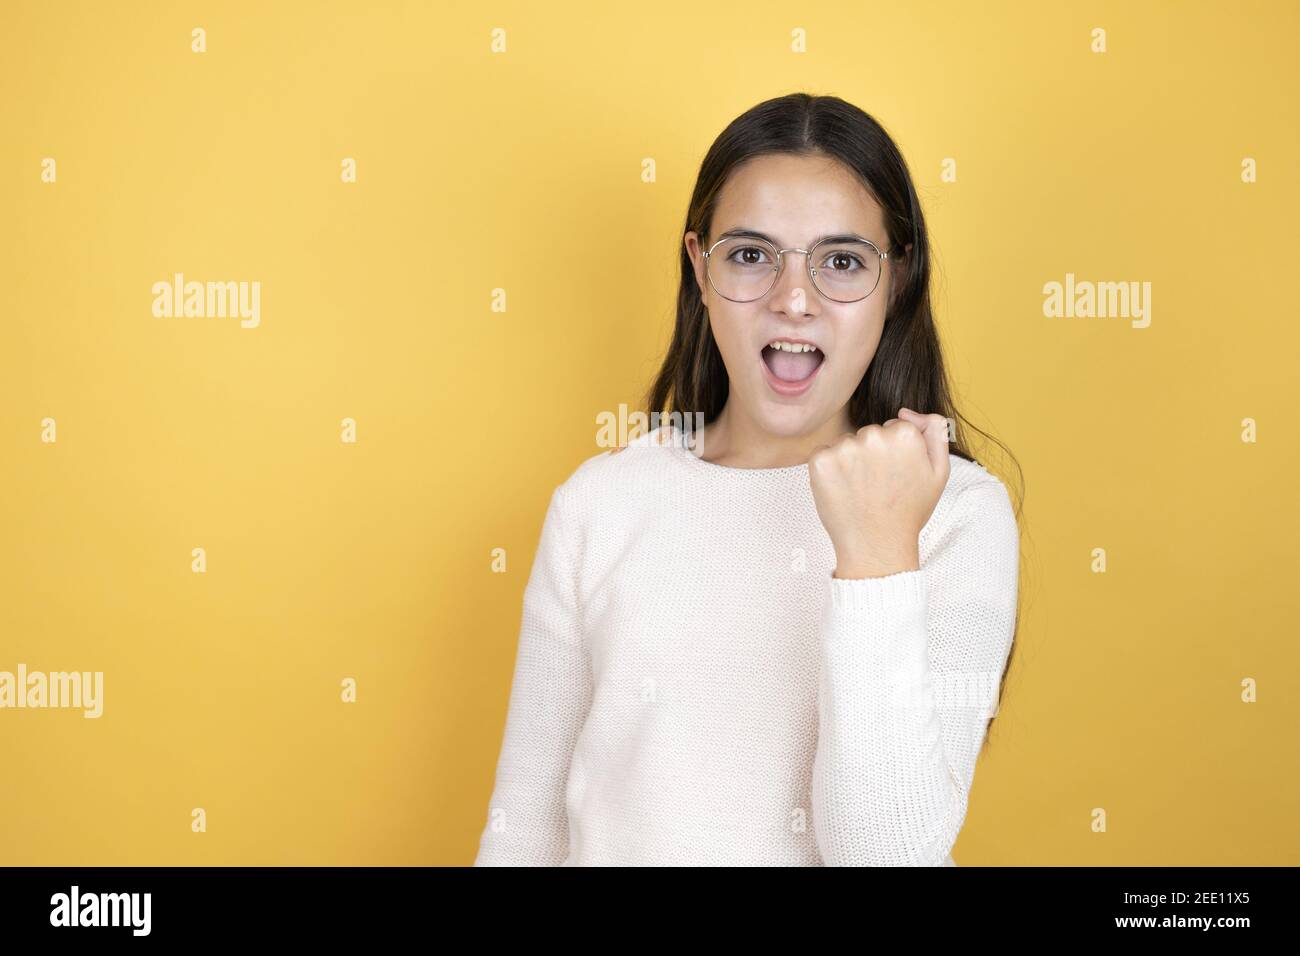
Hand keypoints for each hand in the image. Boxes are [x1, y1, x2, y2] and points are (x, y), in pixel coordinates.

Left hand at [808, 408, 951, 578]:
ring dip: (850, 462)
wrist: (877, 546)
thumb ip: (934, 431)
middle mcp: (873, 435)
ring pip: (846, 444)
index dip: (895, 453)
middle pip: (869, 434)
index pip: (894, 428)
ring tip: (861, 491)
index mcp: (904, 434)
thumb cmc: (909, 510)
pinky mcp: (820, 461)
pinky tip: (843, 491)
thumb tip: (906, 411)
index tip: (896, 475)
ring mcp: (844, 448)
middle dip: (872, 454)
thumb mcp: (939, 471)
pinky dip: (830, 471)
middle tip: (879, 486)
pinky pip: (824, 454)